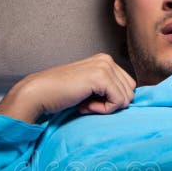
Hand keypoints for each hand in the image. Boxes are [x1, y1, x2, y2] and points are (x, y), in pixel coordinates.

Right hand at [0, 53, 135, 123]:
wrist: (39, 93)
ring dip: (106, 108)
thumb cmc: (62, 95)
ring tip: (85, 103)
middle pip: (130, 92)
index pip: (129, 87)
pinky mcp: (101, 77)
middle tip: (87, 103)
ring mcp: (104, 66)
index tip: (90, 101)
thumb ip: (109, 90)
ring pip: (126, 98)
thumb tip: (131, 101)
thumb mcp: (90, 89)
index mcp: (105, 61)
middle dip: (112, 104)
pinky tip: (84, 105)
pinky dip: (103, 110)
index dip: (112, 101)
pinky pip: (118, 102)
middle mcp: (107, 60)